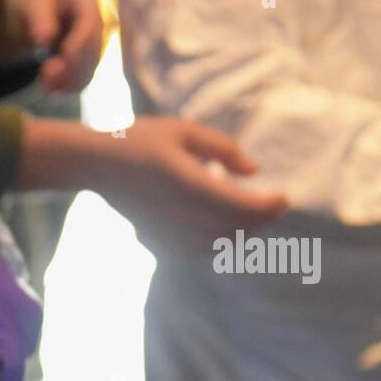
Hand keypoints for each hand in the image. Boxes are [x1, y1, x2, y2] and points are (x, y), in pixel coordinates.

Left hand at [0, 0, 102, 91]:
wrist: (30, 14)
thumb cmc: (32, 3)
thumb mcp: (32, 4)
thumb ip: (39, 18)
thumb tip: (45, 39)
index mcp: (88, 5)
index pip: (90, 27)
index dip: (79, 44)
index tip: (64, 57)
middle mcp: (96, 28)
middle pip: (92, 52)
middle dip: (71, 67)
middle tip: (45, 74)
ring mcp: (92, 48)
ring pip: (88, 70)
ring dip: (69, 82)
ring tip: (46, 87)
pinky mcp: (84, 64)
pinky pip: (81, 80)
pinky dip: (68, 88)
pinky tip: (52, 91)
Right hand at [87, 117, 289, 249]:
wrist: (98, 166)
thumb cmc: (141, 140)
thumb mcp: (184, 130)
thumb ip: (223, 149)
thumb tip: (254, 171)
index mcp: (189, 184)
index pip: (241, 206)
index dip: (268, 206)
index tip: (283, 197)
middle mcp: (181, 214)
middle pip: (235, 228)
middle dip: (260, 219)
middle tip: (274, 205)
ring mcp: (170, 232)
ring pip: (220, 243)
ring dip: (242, 232)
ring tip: (252, 216)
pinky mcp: (161, 241)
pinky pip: (201, 250)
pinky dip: (220, 242)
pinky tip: (224, 229)